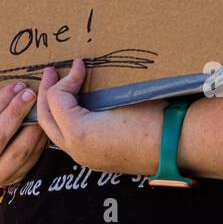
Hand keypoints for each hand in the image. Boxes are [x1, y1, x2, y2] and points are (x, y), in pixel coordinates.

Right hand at [0, 82, 46, 187]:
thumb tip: (15, 90)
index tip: (16, 87)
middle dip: (15, 112)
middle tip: (29, 94)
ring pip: (16, 152)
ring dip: (31, 127)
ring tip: (39, 108)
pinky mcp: (12, 180)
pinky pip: (29, 160)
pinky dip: (38, 141)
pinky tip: (42, 124)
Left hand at [36, 59, 165, 176]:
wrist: (177, 145)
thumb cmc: (151, 117)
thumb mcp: (117, 98)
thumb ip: (86, 91)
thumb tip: (76, 74)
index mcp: (78, 134)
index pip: (56, 100)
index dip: (66, 78)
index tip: (79, 62)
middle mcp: (77, 151)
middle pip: (46, 120)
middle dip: (45, 95)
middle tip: (50, 73)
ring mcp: (87, 158)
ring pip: (57, 133)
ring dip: (54, 110)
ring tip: (58, 89)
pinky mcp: (98, 160)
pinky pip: (71, 140)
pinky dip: (66, 121)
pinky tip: (75, 108)